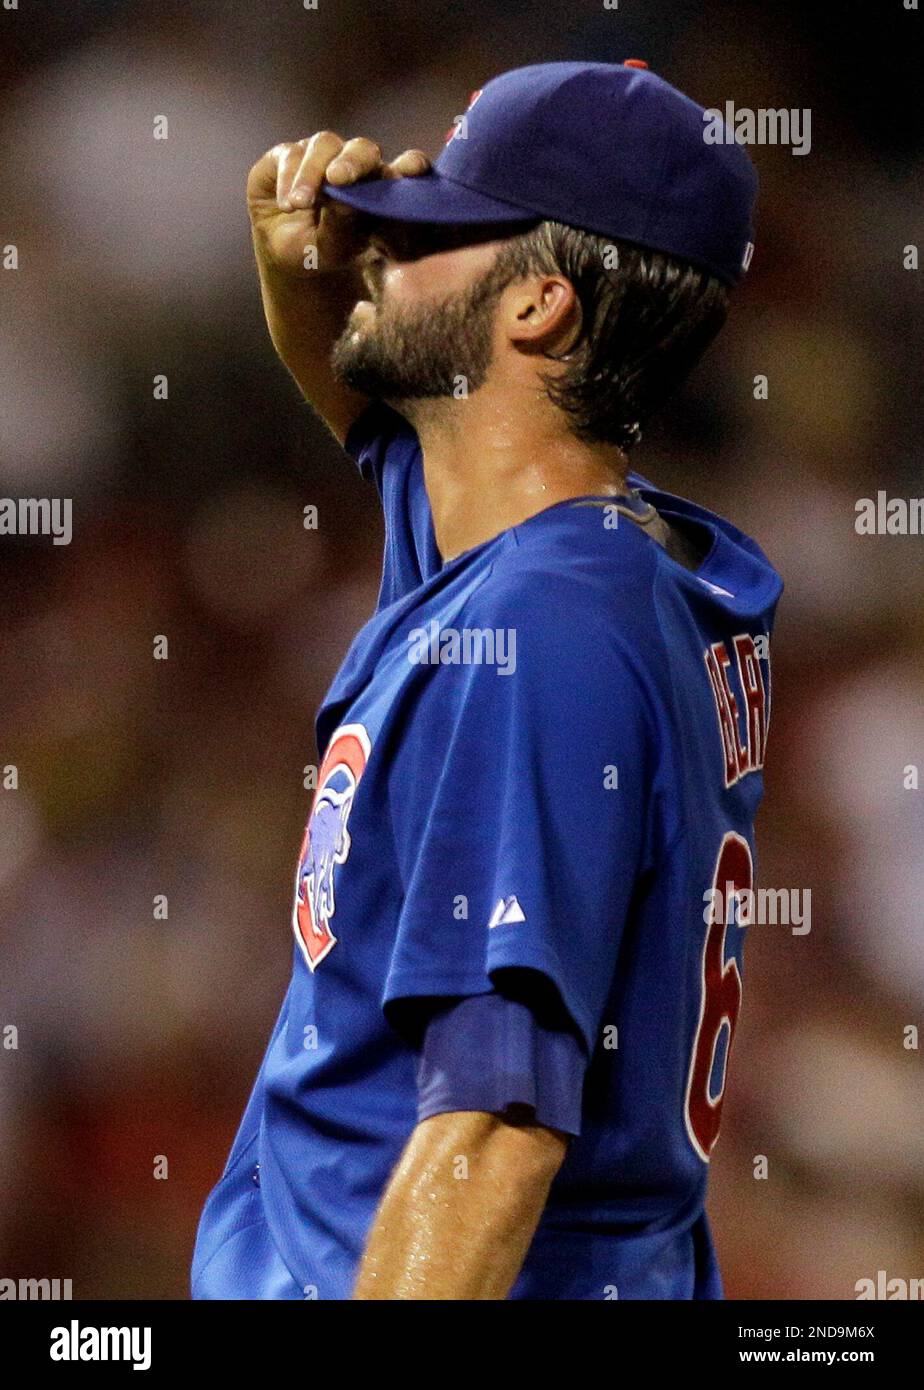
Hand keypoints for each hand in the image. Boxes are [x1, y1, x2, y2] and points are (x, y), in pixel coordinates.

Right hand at [247, 133, 430, 277]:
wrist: (279, 254)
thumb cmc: (316, 253)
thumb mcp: (329, 251)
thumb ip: (341, 229)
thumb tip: (345, 202)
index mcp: (377, 188)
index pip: (400, 169)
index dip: (410, 164)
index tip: (414, 170)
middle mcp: (353, 165)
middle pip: (362, 148)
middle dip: (352, 161)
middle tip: (338, 179)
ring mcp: (321, 155)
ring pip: (324, 144)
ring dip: (311, 173)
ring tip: (299, 204)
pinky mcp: (288, 154)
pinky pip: (291, 154)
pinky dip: (289, 178)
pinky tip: (287, 204)